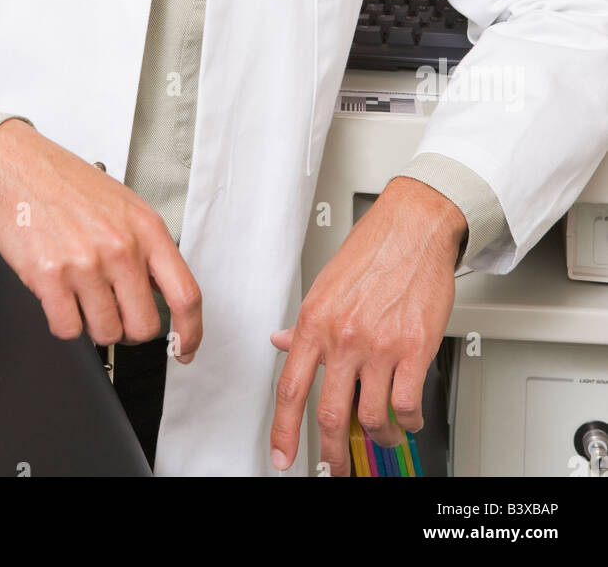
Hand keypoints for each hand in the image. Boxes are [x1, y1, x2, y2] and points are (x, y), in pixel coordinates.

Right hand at [0, 119, 201, 358]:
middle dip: (129, 330)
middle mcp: (121, 247)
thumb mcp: (126, 207)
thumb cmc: (69, 184)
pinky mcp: (50, 277)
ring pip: (106, 333)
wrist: (20, 168)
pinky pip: (68, 329)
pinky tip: (60, 296)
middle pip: (144, 326)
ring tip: (81, 293)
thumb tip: (164, 291)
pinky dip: (64, 322)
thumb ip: (147, 248)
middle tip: (115, 314)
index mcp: (146, 230)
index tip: (184, 348)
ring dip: (94, 324)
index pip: (185, 294)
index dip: (190, 331)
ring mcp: (86, 264)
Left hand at [269, 177, 465, 475]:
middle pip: (330, 413)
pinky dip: (408, 422)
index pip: (289, 388)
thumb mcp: (325, 285)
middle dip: (332, 453)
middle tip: (336, 467)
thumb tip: (280, 342)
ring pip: (372, 416)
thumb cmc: (373, 250)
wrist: (413, 227)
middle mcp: (343, 336)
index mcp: (314, 321)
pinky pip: (406, 404)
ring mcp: (378, 344)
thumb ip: (304, 322)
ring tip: (383, 436)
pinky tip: (409, 419)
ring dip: (378, 436)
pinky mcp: (414, 348)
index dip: (283, 430)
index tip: (283, 456)